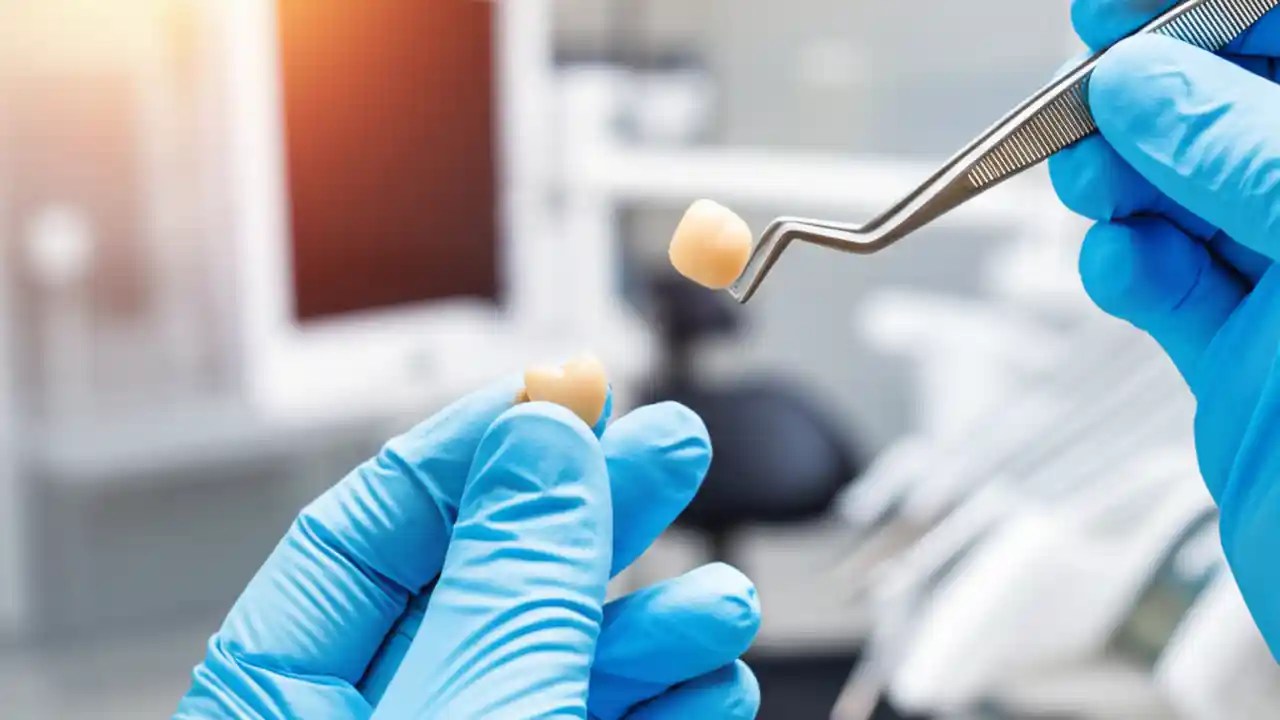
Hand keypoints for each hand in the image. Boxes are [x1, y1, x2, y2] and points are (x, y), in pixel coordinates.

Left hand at [174, 379, 760, 717]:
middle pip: (479, 586)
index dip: (471, 450)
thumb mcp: (473, 711)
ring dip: (650, 627)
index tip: (563, 395)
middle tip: (672, 449)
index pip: (364, 532)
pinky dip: (661, 706)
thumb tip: (541, 438)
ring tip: (722, 599)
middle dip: (589, 517)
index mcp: (282, 703)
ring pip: (550, 667)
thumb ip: (508, 579)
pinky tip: (706, 678)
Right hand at [1049, 2, 1279, 655]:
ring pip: (1185, 199)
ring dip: (1121, 186)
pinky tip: (1123, 270)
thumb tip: (1149, 89)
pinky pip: (1166, 287)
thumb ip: (1242, 159)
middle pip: (1228, 120)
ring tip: (1092, 189)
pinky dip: (1127, 271)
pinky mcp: (1239, 356)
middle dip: (1146, 103)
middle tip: (1082, 95)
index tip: (1119, 11)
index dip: (1209, 20)